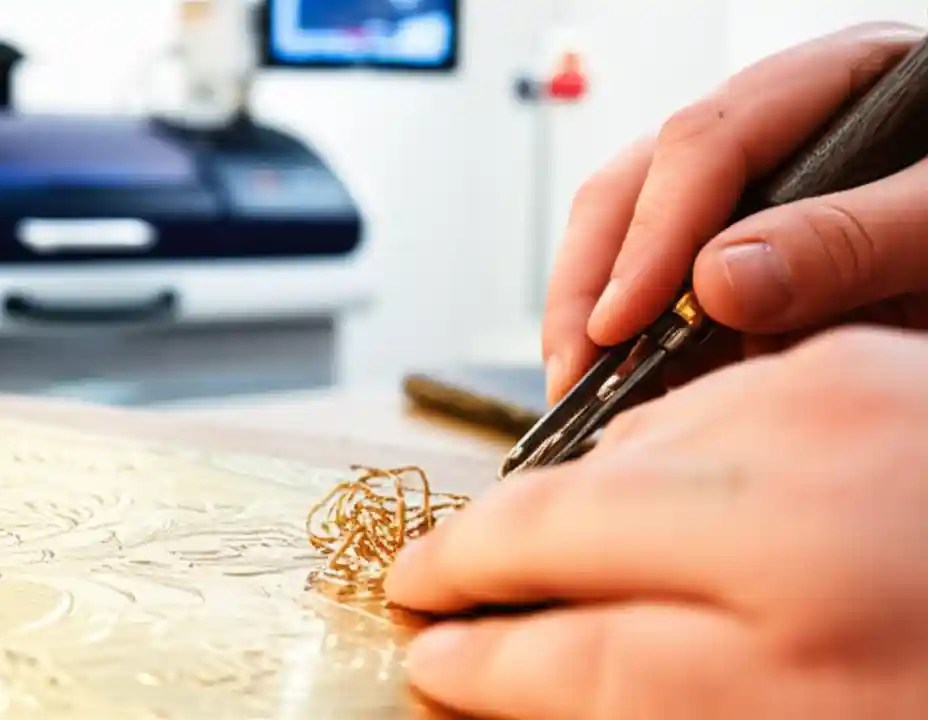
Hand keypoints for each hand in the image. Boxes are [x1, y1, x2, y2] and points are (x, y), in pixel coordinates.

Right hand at [385, 326, 927, 718]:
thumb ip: (693, 698)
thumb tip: (569, 671)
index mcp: (814, 672)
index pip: (579, 662)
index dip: (489, 664)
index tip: (436, 659)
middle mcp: (810, 522)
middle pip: (567, 521)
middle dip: (477, 551)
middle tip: (421, 575)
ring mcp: (837, 421)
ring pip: (627, 449)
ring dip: (561, 494)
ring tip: (515, 534)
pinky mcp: (864, 369)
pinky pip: (705, 403)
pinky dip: (652, 445)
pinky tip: (643, 476)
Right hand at [544, 22, 927, 404]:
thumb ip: (856, 241)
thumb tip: (719, 284)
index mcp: (830, 84)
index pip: (705, 142)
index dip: (653, 235)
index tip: (622, 323)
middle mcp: (772, 130)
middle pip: (636, 181)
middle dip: (592, 279)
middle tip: (575, 369)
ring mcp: (750, 192)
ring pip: (628, 229)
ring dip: (594, 310)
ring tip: (585, 387)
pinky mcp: (746, 254)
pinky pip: (665, 287)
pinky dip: (639, 339)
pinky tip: (631, 385)